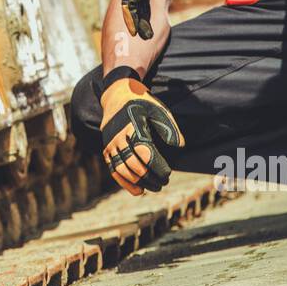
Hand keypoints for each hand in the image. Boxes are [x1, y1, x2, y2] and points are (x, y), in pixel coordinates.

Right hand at [99, 75, 185, 194]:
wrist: (116, 94)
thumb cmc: (141, 103)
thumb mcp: (158, 109)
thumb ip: (169, 127)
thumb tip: (180, 145)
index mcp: (133, 126)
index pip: (145, 152)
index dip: (157, 166)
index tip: (168, 173)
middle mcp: (119, 137)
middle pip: (133, 164)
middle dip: (150, 177)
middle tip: (163, 183)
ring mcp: (110, 144)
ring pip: (122, 169)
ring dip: (137, 182)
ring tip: (152, 188)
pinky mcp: (106, 149)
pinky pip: (113, 169)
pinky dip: (124, 182)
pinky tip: (138, 190)